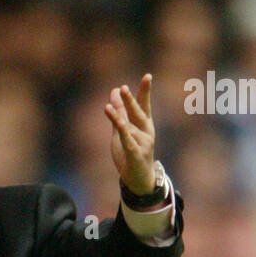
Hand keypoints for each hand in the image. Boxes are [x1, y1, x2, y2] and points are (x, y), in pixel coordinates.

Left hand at [104, 73, 155, 194]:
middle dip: (130, 101)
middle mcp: (146, 132)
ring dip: (117, 118)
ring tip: (107, 107)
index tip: (148, 76)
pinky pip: (128, 142)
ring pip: (128, 128)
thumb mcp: (122, 131)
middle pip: (138, 113)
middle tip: (123, 88)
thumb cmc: (131, 152)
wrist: (139, 179)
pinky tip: (119, 124)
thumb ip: (118, 112)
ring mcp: (143, 144)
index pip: (144, 105)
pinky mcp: (136, 155)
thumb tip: (115, 91)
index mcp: (144, 125)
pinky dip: (123, 133)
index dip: (145, 92)